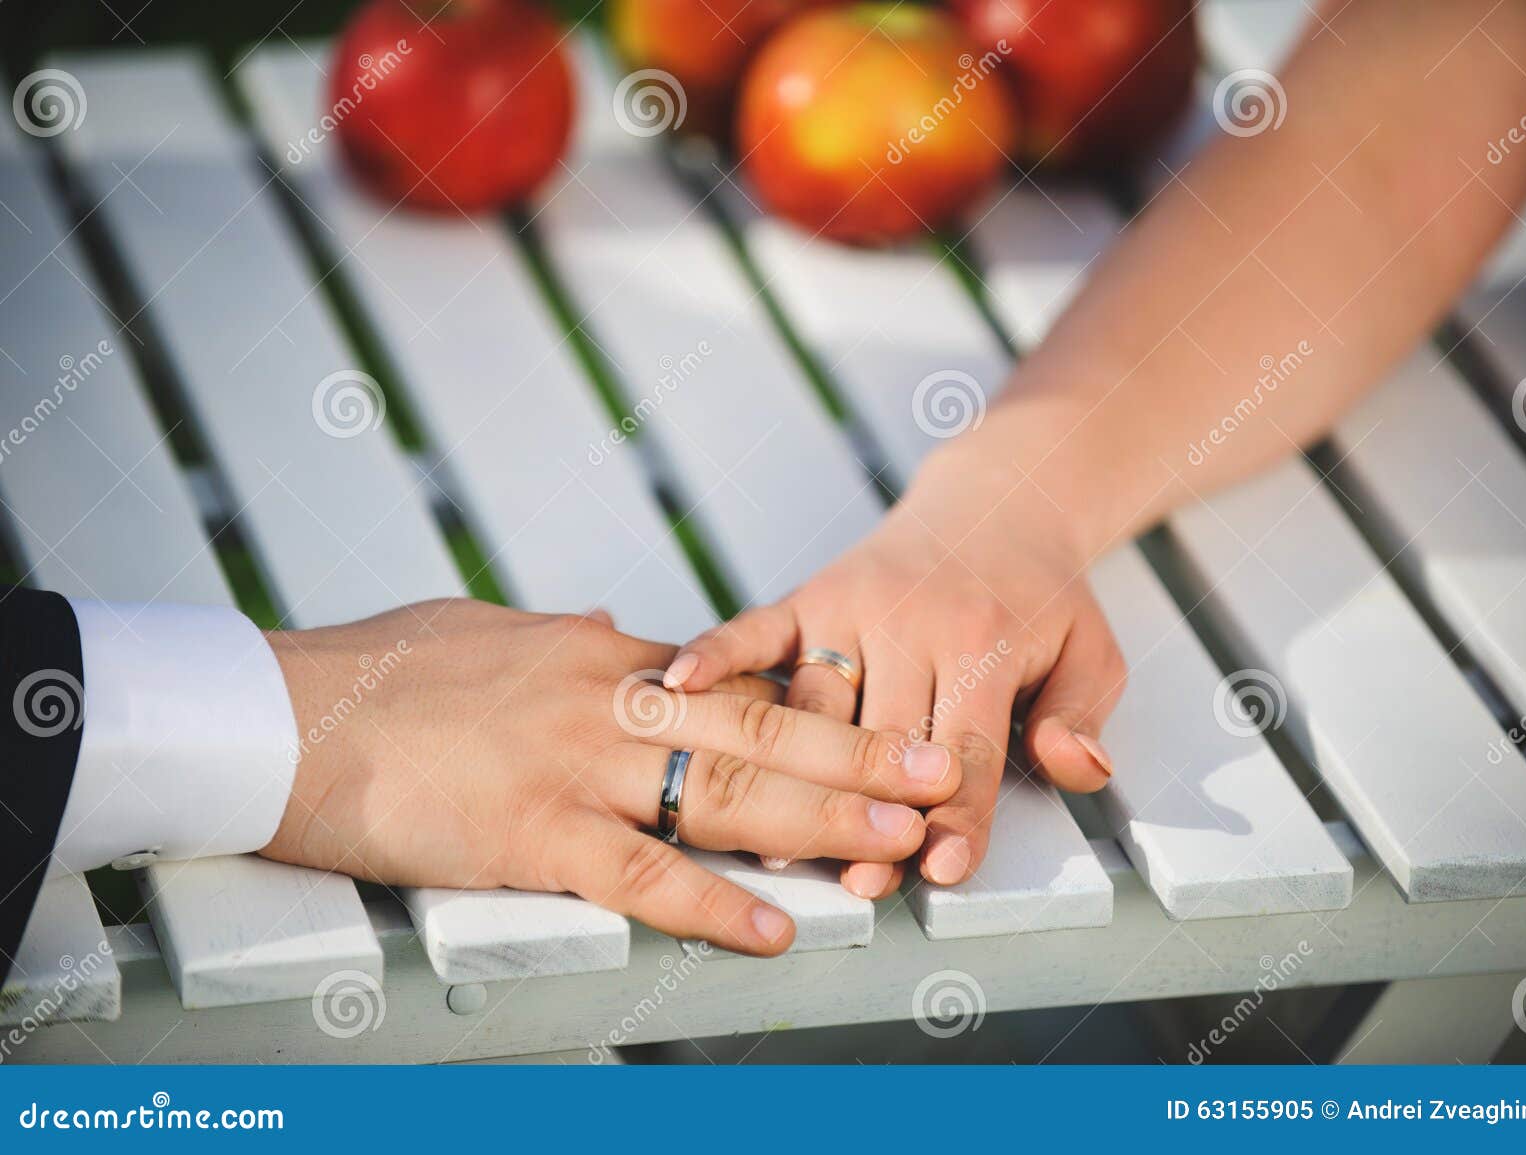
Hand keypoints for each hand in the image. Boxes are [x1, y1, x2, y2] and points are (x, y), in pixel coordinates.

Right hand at [259, 598, 955, 954]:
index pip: (733, 677)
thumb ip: (567, 633)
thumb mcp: (490, 629)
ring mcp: (577, 767)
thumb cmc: (380, 669)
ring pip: (728, 795)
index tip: (884, 707)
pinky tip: (777, 928)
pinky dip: (717, 906)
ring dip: (825, 821)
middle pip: (760, 729)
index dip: (816, 700)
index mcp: (603, 655)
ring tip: (903, 840)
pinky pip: (645, 875)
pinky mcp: (534, 836)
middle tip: (938, 770)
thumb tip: (614, 627)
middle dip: (859, 752)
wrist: (286, 714)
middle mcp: (609, 701)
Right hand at [664, 447, 1124, 895]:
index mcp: (983, 640)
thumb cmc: (1043, 599)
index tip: (939, 873)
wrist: (998, 501)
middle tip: (857, 887)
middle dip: (871, 817)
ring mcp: (849, 605)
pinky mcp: (806, 594)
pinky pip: (752, 628)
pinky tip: (673, 690)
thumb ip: (1081, 718)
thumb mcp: (1093, 654)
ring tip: (766, 843)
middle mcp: (910, 620)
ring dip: (791, 775)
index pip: (966, 749)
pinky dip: (712, 655)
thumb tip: (1072, 766)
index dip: (954, 816)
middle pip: (881, 738)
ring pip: (811, 705)